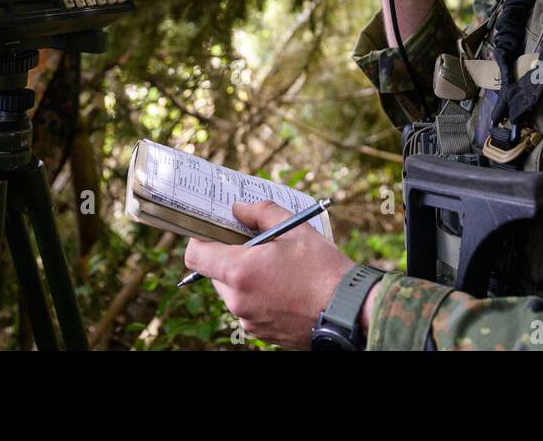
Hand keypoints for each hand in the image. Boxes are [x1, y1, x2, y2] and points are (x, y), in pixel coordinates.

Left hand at [184, 200, 355, 348]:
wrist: (347, 312)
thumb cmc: (323, 269)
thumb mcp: (296, 229)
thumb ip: (261, 212)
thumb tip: (238, 208)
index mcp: (240, 272)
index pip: (196, 255)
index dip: (201, 240)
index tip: (217, 232)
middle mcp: (238, 300)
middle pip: (214, 274)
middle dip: (230, 259)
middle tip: (258, 247)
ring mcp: (248, 320)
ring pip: (233, 293)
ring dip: (246, 279)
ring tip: (278, 269)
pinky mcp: (261, 334)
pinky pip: (249, 309)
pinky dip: (259, 297)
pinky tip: (284, 289)